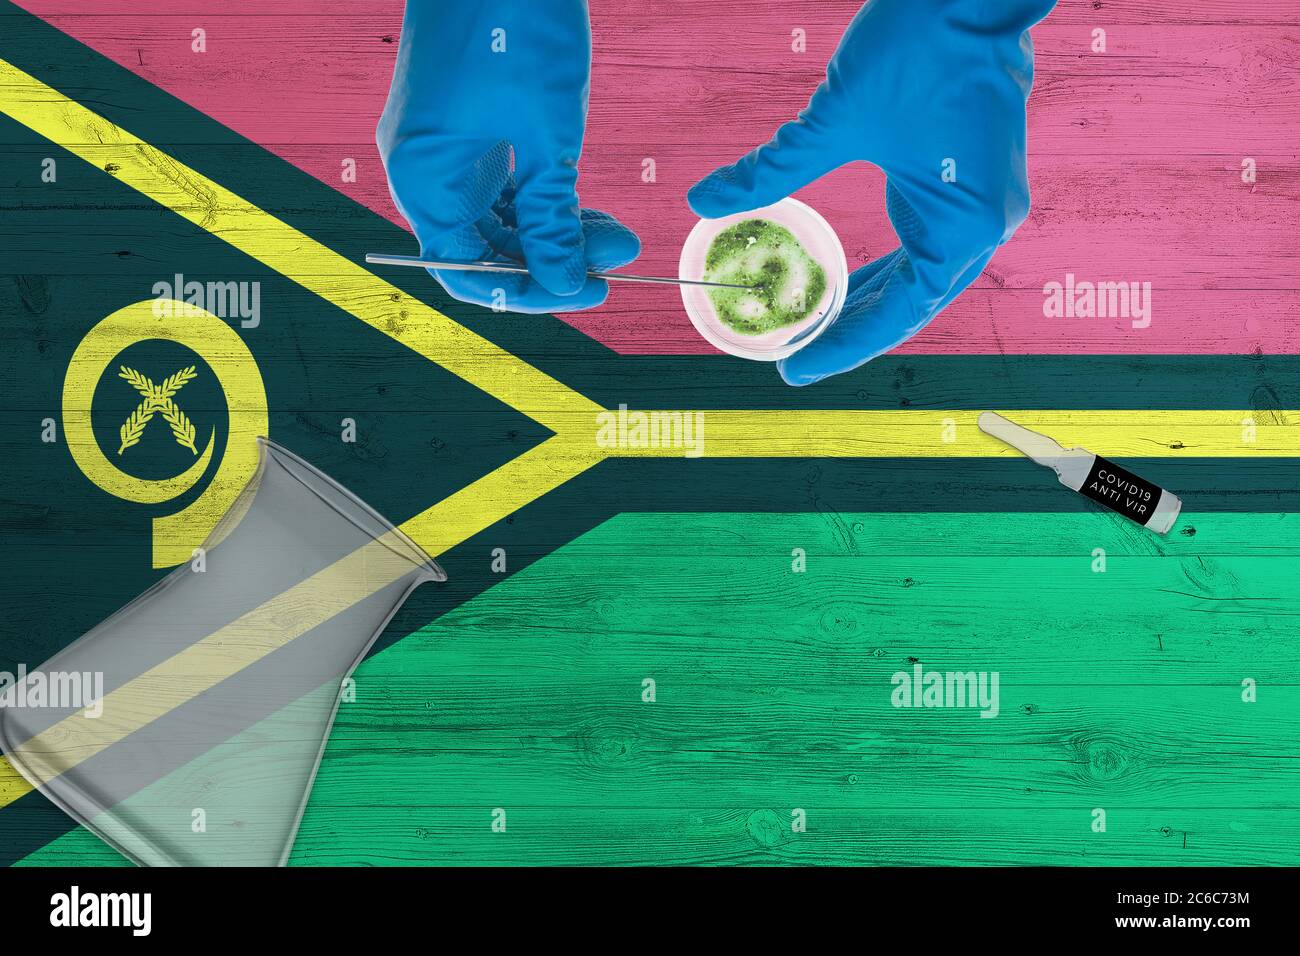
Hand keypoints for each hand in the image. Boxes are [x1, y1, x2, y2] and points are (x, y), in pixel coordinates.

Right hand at [377, 0, 639, 313]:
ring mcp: (440, 147)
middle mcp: (421, 170)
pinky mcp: (461, 126)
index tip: (587, 291)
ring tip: (617, 234)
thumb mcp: (546, 138)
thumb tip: (565, 285)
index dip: (527, 293)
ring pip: (497, 218)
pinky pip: (497, 184)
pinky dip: (541, 198)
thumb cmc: (514, 26)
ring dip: (554, 230)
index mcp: (424, 180)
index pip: (467, 272)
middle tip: (617, 259)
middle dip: (553, 258)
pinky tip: (585, 205)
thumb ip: (552, 219)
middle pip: (484, 248)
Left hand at [688, 0, 1055, 383]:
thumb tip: (702, 199)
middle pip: (911, 305)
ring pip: (921, 279)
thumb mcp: (833, 118)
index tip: (793, 369)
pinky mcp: (974, 185)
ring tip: (814, 326)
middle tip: (795, 357)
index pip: (897, 314)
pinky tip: (848, 280)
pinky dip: (889, 268)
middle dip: (851, 331)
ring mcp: (984, 207)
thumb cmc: (915, 47)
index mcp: (961, 228)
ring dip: (870, 302)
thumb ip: (771, 169)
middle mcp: (983, 228)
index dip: (843, 347)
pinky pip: (928, 246)